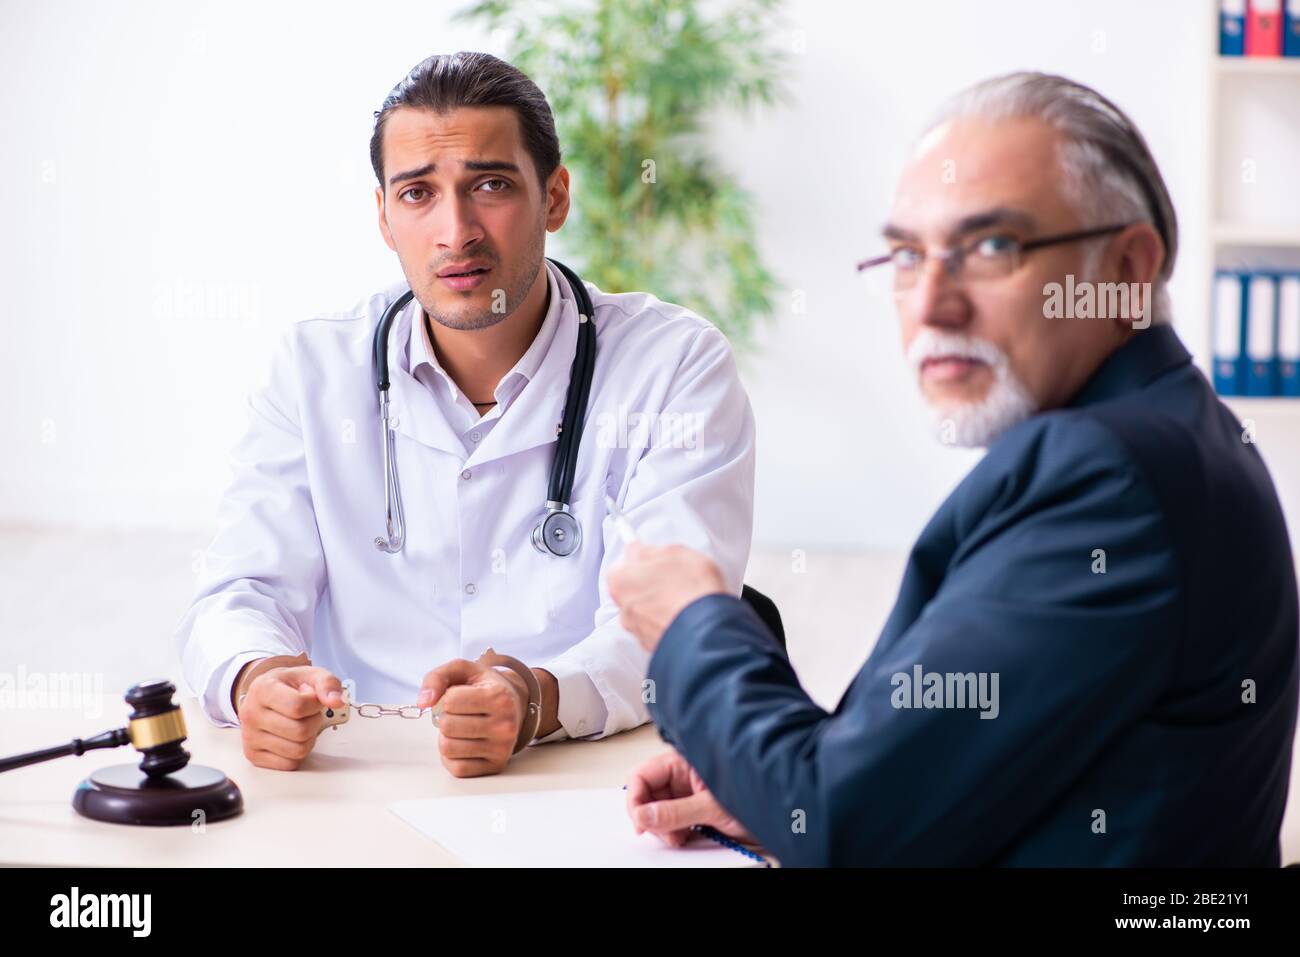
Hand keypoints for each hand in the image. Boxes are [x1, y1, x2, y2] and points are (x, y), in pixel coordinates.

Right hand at [237, 664, 343, 770]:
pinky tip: (292, 737)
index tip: (313, 698)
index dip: (315, 704)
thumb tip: (337, 701)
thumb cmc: (288, 686)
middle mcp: (251, 714)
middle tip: (308, 713)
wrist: (265, 695)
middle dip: (314, 721)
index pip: (298, 706)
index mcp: (262, 689)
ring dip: (308, 738)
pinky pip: (289, 764)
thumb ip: (327, 683)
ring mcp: (250, 737)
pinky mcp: (253, 756)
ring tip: (300, 724)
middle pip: (300, 731)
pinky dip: (298, 753)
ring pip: (297, 750)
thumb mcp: (310, 675)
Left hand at [417, 659, 525, 777]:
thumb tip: (423, 702)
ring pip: (448, 748)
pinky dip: (452, 756)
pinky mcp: (496, 767)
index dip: (447, 697)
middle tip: (460, 713)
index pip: (451, 701)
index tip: (461, 695)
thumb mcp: (463, 670)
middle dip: (446, 717)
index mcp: (500, 698)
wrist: (514, 704)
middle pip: (447, 726)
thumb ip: (437, 677)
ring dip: (447, 737)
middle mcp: (505, 726)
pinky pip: (456, 768)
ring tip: (462, 728)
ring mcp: (502, 749)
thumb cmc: (484, 687)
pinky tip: (464, 743)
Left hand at [607, 543, 727, 652]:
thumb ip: (649, 550)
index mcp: (620, 581)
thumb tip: (639, 551)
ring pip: (646, 611)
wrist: (708, 630)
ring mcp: (638, 631)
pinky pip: (660, 628)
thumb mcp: (673, 552)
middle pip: (634, 589)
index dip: (641, 560)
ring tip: (686, 598)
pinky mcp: (654, 646)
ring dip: (661, 604)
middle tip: (675, 577)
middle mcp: (623, 609)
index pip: (623, 564)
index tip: (652, 558)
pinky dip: (669, 621)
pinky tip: (686, 614)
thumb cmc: (690, 587)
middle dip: (651, 583)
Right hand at [625, 749, 752, 846]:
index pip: (642, 775)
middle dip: (651, 817)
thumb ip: (675, 812)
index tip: (639, 821)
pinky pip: (672, 820)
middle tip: (664, 833)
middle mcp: (683, 773)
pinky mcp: (695, 807)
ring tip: (679, 836)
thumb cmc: (759, 793)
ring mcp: (688, 791)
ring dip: (663, 827)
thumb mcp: (712, 806)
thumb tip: (644, 815)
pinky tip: (685, 836)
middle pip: (647, 794)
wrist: (783, 812)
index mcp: (683, 761)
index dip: (635, 799)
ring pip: (658, 809)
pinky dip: (674, 832)